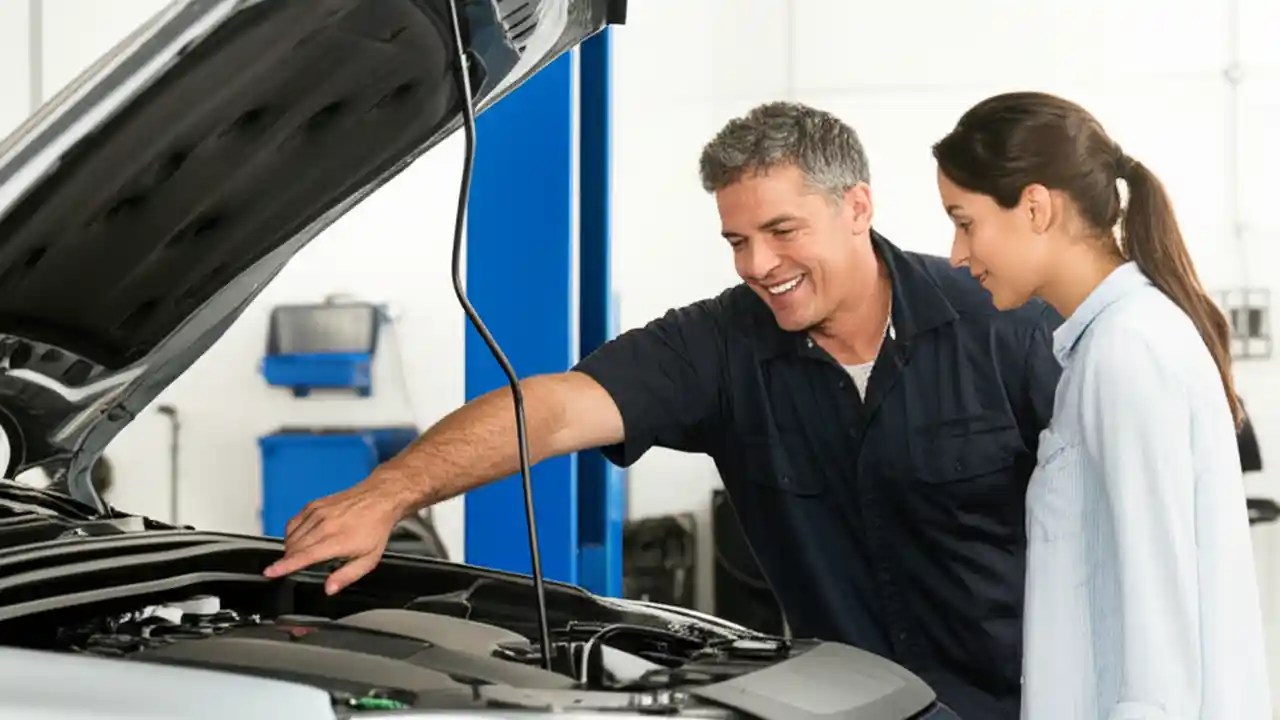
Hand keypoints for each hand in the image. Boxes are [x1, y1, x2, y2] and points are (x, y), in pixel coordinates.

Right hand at [262, 468, 418, 594]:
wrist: (379, 498)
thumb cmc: (375, 527)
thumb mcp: (369, 559)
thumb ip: (347, 576)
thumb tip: (329, 588)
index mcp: (337, 541)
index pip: (304, 556)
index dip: (284, 566)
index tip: (270, 572)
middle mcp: (325, 525)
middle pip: (294, 546)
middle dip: (288, 560)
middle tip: (293, 567)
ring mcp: (318, 513)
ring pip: (291, 534)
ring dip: (290, 547)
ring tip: (300, 554)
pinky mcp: (314, 504)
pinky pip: (293, 521)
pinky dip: (292, 532)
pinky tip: (301, 538)